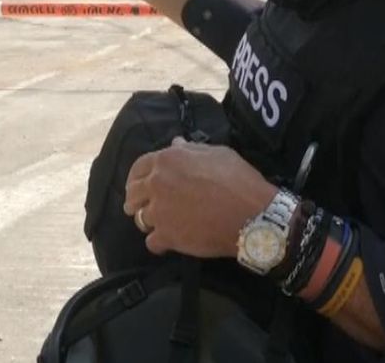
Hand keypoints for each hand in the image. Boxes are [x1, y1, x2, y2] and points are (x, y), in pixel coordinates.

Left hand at [124, 138, 276, 257]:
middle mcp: (156, 184)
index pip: (138, 167)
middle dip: (136, 200)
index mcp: (167, 160)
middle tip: (145, 206)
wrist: (252, 215)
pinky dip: (159, 243)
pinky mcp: (166, 236)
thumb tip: (175, 143)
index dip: (137, 177)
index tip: (140, 184)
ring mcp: (159, 212)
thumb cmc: (238, 179)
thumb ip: (190, 150)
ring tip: (162, 223)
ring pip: (140, 219)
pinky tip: (168, 242)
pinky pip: (151, 242)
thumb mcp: (217, 154)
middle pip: (133, 194)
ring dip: (150, 221)